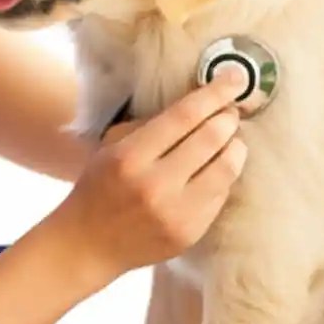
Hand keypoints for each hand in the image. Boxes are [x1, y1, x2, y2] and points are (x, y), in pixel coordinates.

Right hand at [45, 70, 248, 284]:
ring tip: (231, 138)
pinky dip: (223, 176)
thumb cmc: (100, 186)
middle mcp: (155, 185)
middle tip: (231, 110)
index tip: (235, 78)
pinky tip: (216, 168)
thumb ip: (152, 124)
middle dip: (228, 118)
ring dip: (235, 147)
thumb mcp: (113, 145)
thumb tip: (201, 103)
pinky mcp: (191, 234)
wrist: (88, 245)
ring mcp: (176, 214)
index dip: (214, 94)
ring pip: (226, 169)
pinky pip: (220, 196)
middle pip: (211, 139)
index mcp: (130, 157)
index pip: (183, 116)